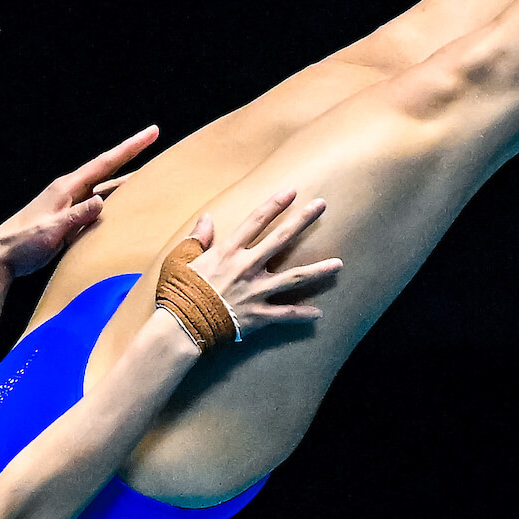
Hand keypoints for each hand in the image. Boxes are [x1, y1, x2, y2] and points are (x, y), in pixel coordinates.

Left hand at [0, 123, 161, 276]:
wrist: (2, 256)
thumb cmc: (22, 242)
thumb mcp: (50, 230)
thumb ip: (75, 216)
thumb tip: (100, 201)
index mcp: (66, 187)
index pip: (105, 163)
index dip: (130, 147)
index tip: (152, 133)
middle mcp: (71, 191)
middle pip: (109, 171)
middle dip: (133, 157)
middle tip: (156, 142)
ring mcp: (70, 205)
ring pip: (106, 189)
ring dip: (127, 182)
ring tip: (152, 176)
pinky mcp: (70, 221)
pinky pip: (99, 208)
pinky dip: (115, 204)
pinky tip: (126, 208)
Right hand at [178, 189, 342, 338]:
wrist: (181, 326)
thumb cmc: (178, 291)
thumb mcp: (180, 258)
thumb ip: (197, 238)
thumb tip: (206, 218)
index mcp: (228, 252)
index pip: (256, 221)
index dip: (274, 204)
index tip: (292, 191)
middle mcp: (246, 267)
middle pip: (281, 239)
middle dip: (303, 220)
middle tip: (322, 205)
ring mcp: (255, 291)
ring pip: (294, 278)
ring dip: (318, 270)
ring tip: (339, 263)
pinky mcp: (258, 315)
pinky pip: (285, 314)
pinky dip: (301, 314)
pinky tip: (319, 313)